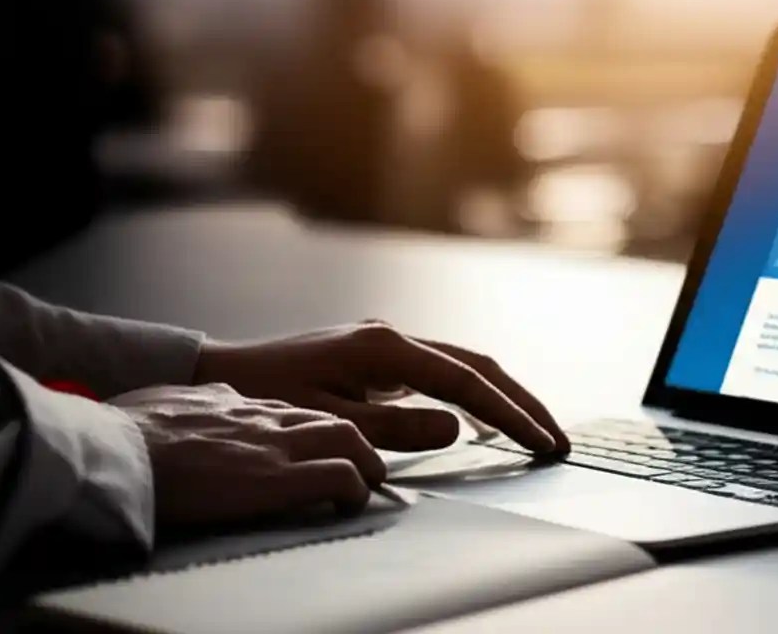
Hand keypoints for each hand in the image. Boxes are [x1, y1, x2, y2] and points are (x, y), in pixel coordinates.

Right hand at [115, 385, 385, 525]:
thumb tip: (216, 398)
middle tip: (364, 461)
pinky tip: (349, 504)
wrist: (115, 449)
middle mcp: (264, 416)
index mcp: (235, 400)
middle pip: (332, 417)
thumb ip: (198, 400)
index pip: (295, 407)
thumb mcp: (167, 399)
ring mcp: (274, 444)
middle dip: (354, 439)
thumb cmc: (124, 430)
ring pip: (349, 439)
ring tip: (369, 482)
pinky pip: (339, 477)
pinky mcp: (278, 477)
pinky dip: (353, 490)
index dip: (316, 426)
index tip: (323, 442)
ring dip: (366, 462)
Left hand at [191, 323, 568, 453]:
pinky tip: (489, 419)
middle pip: (478, 365)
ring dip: (503, 397)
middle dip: (522, 402)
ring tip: (536, 430)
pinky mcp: (380, 357)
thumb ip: (394, 428)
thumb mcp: (328, 421)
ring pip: (464, 365)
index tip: (542, 442)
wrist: (221, 375)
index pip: (466, 381)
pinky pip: (443, 372)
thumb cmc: (265, 398)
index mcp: (383, 347)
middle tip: (557, 440)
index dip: (510, 414)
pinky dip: (475, 395)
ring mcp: (388, 343)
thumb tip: (457, 428)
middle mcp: (392, 336)